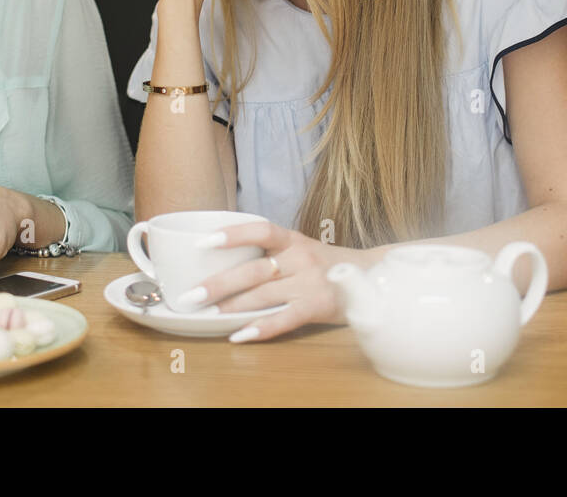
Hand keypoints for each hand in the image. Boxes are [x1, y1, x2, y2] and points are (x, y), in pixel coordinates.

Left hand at [188, 222, 367, 341]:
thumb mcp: (303, 250)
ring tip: (208, 315)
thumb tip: (228, 263)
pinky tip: (240, 335)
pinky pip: (285, 318)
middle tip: (190, 295)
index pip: (260, 230)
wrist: (375, 277)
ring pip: (263, 295)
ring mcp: (310, 282)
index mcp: (294, 240)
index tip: (202, 242)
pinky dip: (261, 328)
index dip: (232, 234)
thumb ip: (274, 254)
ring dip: (232, 307)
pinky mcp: (318, 306)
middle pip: (253, 270)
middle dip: (218, 283)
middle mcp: (300, 257)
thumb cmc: (329, 266)